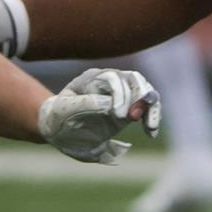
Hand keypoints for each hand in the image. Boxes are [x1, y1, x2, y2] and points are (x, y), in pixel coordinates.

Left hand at [39, 67, 162, 163]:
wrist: (60, 131)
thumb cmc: (58, 120)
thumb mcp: (64, 113)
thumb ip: (84, 105)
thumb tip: (109, 104)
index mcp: (91, 79)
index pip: (112, 78)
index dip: (120, 95)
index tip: (119, 116)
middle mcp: (109, 82)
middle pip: (133, 79)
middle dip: (138, 98)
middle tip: (134, 119)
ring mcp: (121, 93)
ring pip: (145, 90)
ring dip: (151, 108)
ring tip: (150, 128)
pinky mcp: (130, 106)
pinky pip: (148, 106)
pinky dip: (153, 117)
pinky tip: (151, 133)